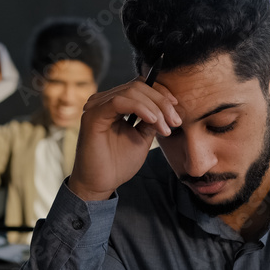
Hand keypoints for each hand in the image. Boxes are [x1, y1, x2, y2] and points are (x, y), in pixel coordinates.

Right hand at [68, 78, 181, 200]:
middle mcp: (103, 101)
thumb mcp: (142, 137)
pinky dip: (140, 108)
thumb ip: (151, 119)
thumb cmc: (118, 163)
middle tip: (175, 122)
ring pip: (131, 91)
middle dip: (161, 102)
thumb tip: (167, 105)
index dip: (160, 93)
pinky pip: (119, 102)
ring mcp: (96, 106)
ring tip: (165, 128)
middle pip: (137, 86)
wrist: (101, 184)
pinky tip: (153, 121)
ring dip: (154, 108)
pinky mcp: (93, 116)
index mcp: (113, 103)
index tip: (176, 109)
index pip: (139, 85)